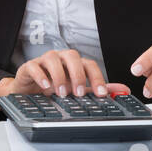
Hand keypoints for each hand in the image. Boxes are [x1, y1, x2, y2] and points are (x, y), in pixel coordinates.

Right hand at [0, 49, 131, 99]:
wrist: (28, 90)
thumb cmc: (53, 87)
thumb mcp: (77, 89)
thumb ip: (97, 88)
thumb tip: (123, 90)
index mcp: (74, 63)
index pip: (89, 64)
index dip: (97, 78)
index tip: (101, 94)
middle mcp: (60, 59)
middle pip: (72, 56)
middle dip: (78, 74)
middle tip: (79, 92)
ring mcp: (44, 61)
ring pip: (53, 58)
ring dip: (59, 75)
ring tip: (62, 92)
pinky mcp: (29, 67)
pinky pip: (35, 67)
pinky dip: (41, 75)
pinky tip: (46, 86)